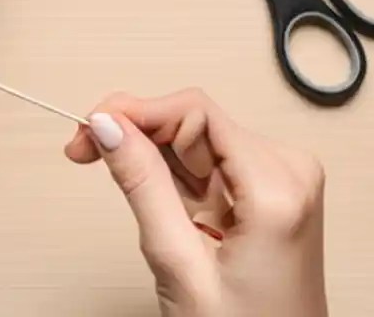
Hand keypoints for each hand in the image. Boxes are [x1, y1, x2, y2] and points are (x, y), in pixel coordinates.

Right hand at [65, 89, 327, 316]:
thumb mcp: (179, 262)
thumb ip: (142, 185)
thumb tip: (109, 125)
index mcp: (277, 188)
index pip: (194, 112)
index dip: (134, 111)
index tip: (88, 127)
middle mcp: (289, 173)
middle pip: (196, 122)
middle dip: (137, 133)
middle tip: (84, 151)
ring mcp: (282, 182)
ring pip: (198, 141)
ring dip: (154, 158)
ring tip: (131, 197)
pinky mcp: (270, 192)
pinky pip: (210, 164)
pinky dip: (175, 177)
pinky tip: (162, 205)